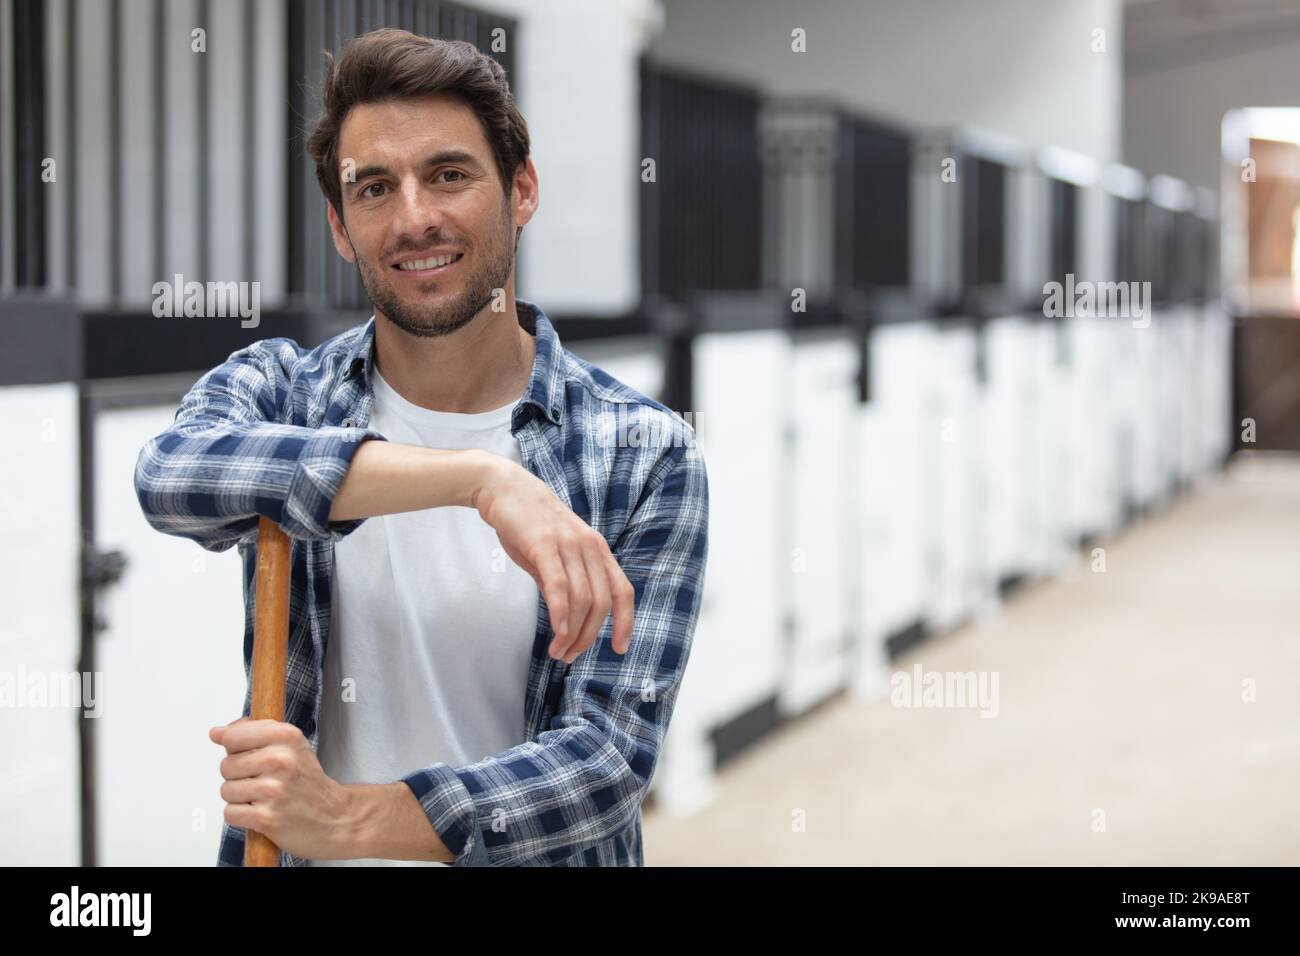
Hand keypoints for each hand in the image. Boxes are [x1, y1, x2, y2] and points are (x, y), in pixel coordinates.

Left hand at [209, 718, 356, 860]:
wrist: (335, 817)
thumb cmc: (307, 781)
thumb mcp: (289, 745)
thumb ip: (252, 733)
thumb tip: (216, 733)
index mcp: (286, 737)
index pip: (232, 737)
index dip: (235, 749)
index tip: (249, 755)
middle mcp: (281, 760)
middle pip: (225, 766)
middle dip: (238, 776)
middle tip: (263, 780)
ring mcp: (274, 790)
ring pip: (226, 790)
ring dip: (240, 798)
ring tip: (264, 797)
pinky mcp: (267, 818)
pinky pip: (230, 813)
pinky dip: (242, 816)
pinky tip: (261, 812)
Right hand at [472, 457, 634, 662]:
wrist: (504, 488)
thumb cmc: (529, 524)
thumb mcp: (555, 554)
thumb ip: (565, 582)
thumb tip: (568, 619)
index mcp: (597, 549)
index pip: (623, 591)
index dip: (626, 621)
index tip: (620, 648)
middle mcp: (589, 546)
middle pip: (602, 602)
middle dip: (589, 636)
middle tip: (570, 656)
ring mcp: (568, 544)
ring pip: (582, 599)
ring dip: (572, 632)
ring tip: (558, 651)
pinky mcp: (544, 544)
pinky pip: (559, 585)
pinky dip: (561, 613)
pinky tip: (557, 632)